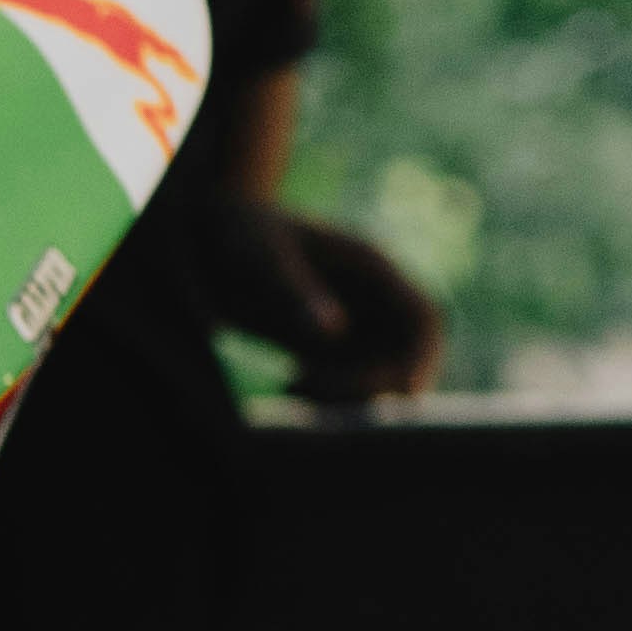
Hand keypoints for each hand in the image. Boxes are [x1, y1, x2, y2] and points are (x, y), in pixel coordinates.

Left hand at [235, 200, 446, 406]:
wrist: (208, 237)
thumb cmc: (241, 233)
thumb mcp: (263, 256)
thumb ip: (295, 292)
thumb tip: (333, 333)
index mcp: (373, 270)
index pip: (423, 321)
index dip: (423, 359)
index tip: (403, 391)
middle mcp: (371, 303)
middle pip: (404, 360)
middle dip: (375, 387)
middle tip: (321, 394)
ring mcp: (350, 328)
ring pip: (374, 379)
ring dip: (346, 398)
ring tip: (293, 388)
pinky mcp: (323, 349)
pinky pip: (340, 386)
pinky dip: (322, 397)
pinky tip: (286, 388)